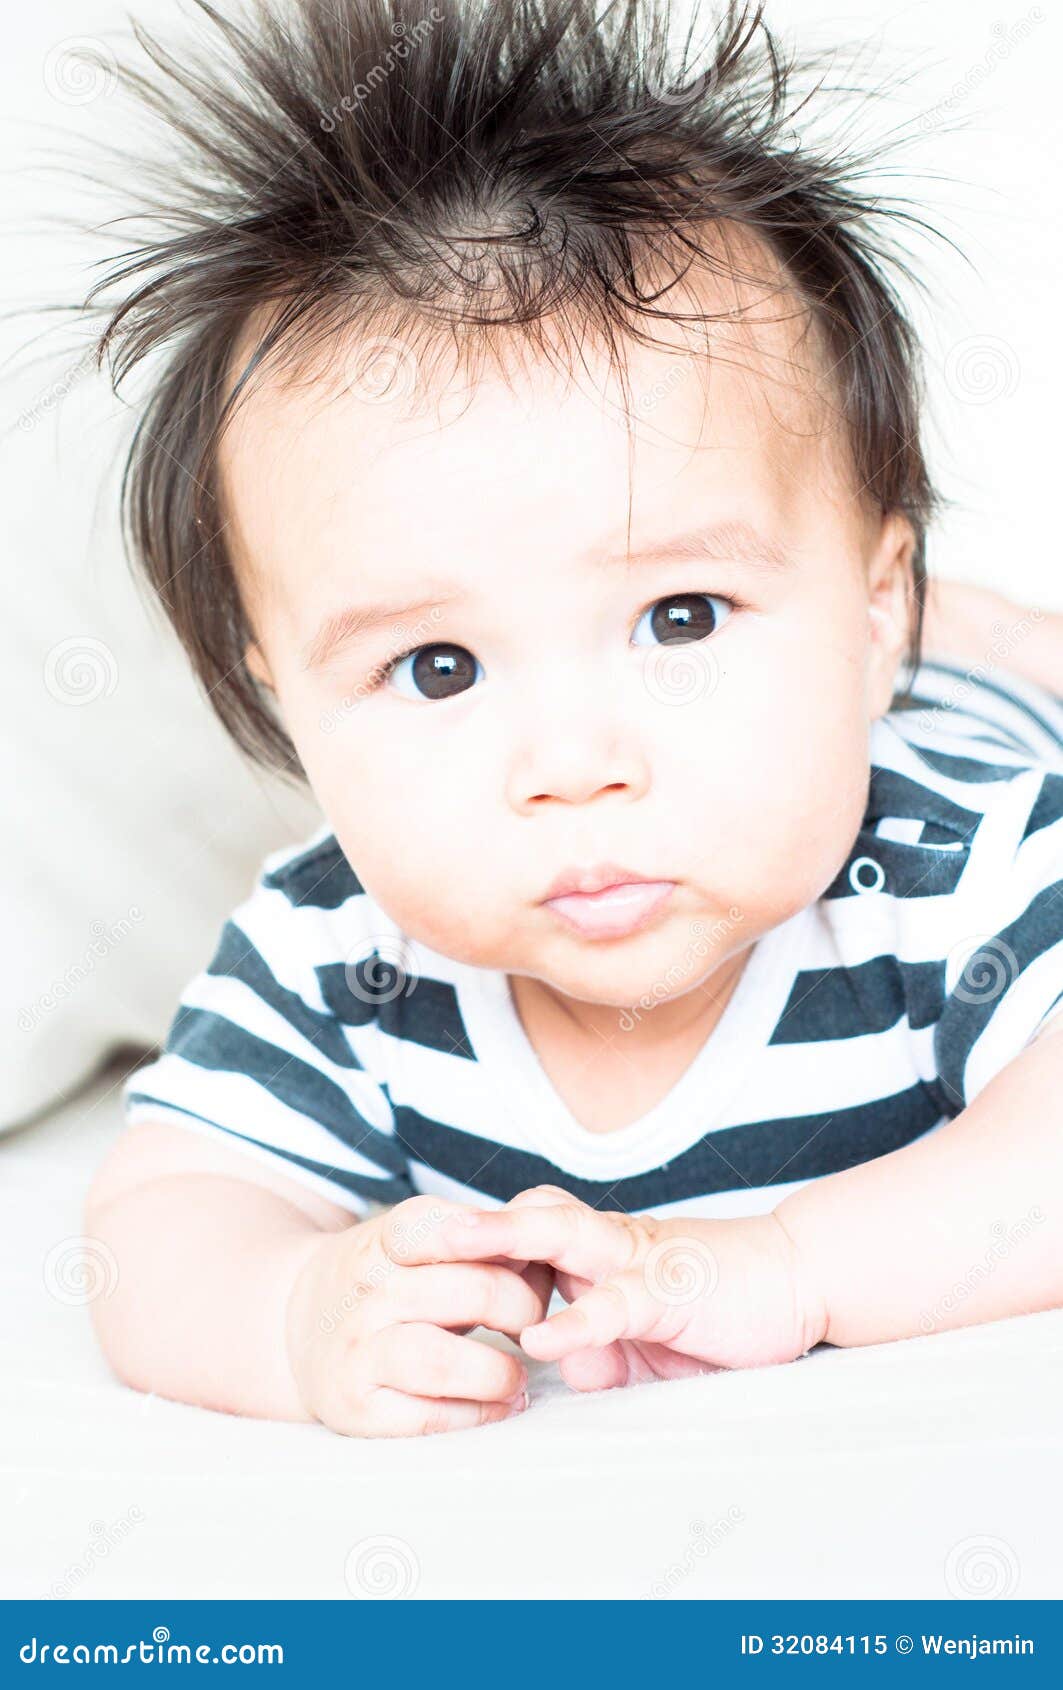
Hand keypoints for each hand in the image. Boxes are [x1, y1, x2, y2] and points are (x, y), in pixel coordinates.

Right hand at [284, 1194, 552, 1435]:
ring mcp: (356, 1350)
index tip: (527, 1255)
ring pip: (441, 1361)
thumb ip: (475, 1242)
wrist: (295, 1324)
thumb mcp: (413, 1244)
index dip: (498, 1241)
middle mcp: (366, 1291)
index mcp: (385, 1240)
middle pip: (469, 1291)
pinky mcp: (354, 1408)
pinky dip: (476, 1415)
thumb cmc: (384, 1282)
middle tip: (535, 1323)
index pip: (442, 1226)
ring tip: (517, 1378)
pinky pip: (428, 1418)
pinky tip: (496, 1405)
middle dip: (521, 1309)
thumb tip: (546, 1253)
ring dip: (498, 1372)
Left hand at [415, 1185, 828, 1391]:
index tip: (410, 1252)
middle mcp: (606, 1244)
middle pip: (525, 1218)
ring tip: (456, 1248)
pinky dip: (579, 1320)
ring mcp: (636, 1261)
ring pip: (560, 1235)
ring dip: (505, 1240)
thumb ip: (595, 1348)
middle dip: (466, 1223)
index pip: (522, 1231)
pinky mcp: (670, 1292)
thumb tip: (555, 1366)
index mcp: (595, 1250)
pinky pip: (616, 1302)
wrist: (792, 1279)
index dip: (471, 1238)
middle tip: (403, 1232)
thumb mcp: (641, 1338)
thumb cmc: (715, 1304)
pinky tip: (545, 1337)